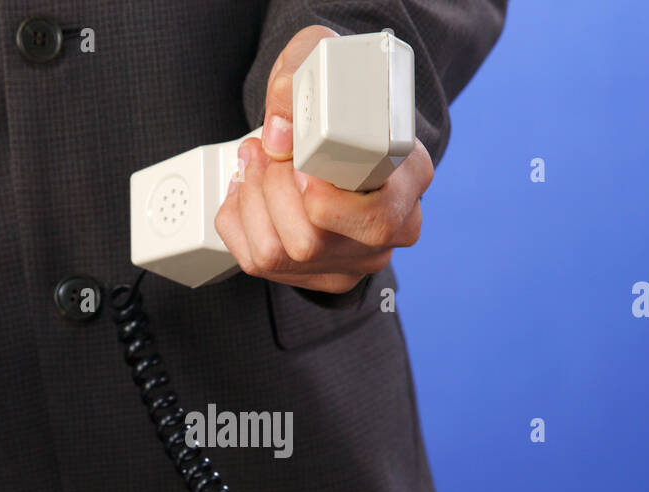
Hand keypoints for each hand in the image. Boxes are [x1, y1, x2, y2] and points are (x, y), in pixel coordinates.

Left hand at [215, 25, 432, 293]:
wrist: (340, 119)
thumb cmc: (339, 95)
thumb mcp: (321, 60)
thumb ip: (297, 80)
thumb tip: (277, 136)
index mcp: (410, 178)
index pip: (377, 218)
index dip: (326, 202)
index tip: (300, 166)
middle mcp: (392, 228)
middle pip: (314, 241)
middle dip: (272, 192)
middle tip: (266, 151)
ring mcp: (356, 259)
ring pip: (280, 255)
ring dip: (250, 202)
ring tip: (253, 162)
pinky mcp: (321, 274)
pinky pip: (258, 263)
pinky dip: (238, 221)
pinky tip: (248, 191)